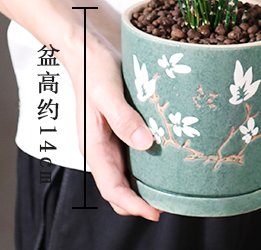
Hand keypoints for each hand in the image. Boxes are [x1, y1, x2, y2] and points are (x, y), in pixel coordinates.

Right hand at [66, 33, 161, 220]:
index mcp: (93, 145)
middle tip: (171, 203)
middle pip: (119, 187)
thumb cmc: (94, 68)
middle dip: (141, 201)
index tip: (155, 212)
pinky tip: (167, 158)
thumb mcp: (108, 92)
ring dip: (145, 184)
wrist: (87, 48)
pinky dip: (147, 163)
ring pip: (127, 173)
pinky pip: (133, 153)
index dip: (132, 204)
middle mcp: (101, 147)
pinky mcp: (120, 127)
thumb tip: (146, 145)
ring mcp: (110, 138)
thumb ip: (124, 119)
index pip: (111, 187)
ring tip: (173, 187)